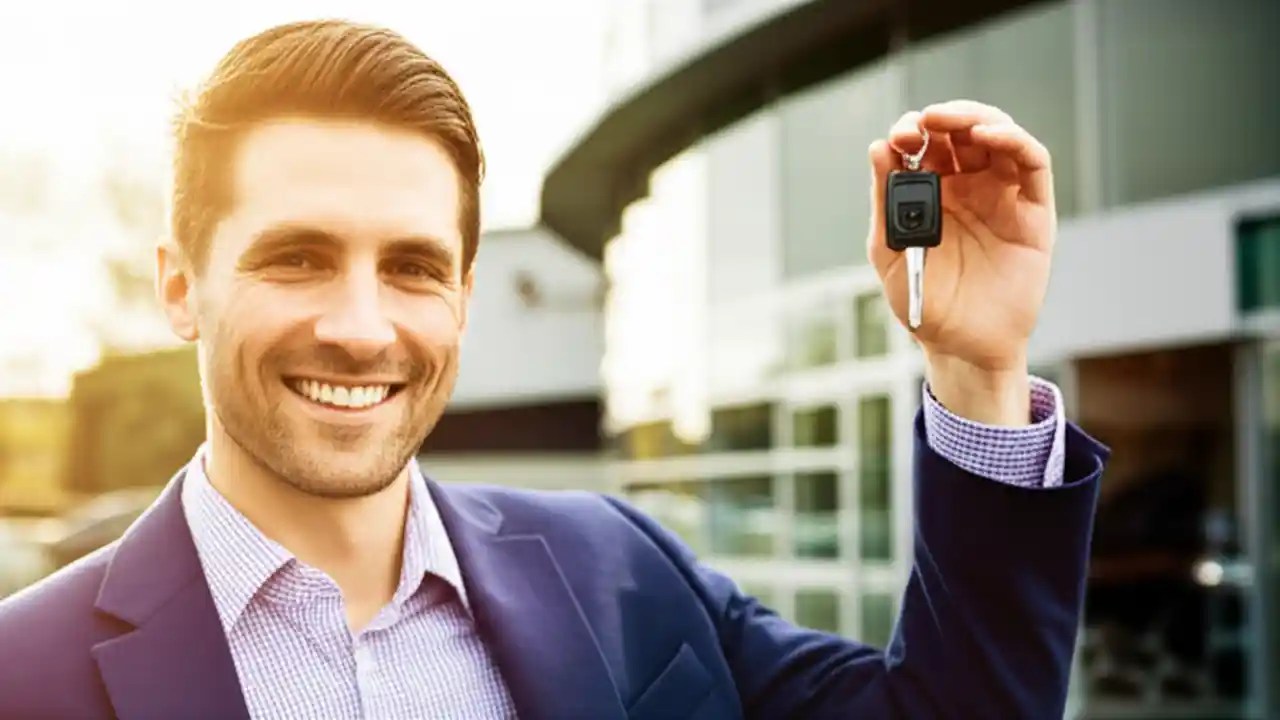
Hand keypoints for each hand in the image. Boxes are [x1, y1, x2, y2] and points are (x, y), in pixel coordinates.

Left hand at [867, 100, 1056, 423]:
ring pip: (999, 135)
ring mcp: (1002, 196)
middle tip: (922, 123)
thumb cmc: (926, 302)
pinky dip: (1013, 140)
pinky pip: (1032, 163)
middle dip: (941, 117)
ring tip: (948, 121)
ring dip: (975, 117)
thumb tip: (879, 148)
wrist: (961, 345)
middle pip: (961, 130)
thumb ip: (885, 202)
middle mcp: (968, 187)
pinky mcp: (1034, 212)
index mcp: (932, 193)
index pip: (926, 143)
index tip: (898, 137)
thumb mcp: (892, 252)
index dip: (912, 130)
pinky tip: (987, 137)